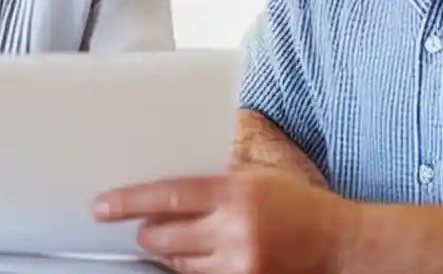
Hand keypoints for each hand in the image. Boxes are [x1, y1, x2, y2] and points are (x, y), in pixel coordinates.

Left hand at [94, 171, 355, 273]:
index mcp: (234, 192)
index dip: (128, 202)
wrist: (341, 244)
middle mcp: (236, 228)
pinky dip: (192, 269)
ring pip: (178, 263)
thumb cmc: (296, 204)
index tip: (101, 207)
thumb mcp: (254, 178)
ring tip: (177, 241)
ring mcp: (242, 262)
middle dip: (148, 233)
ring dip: (168, 254)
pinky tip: (201, 257)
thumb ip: (212, 182)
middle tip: (144, 227)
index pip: (167, 196)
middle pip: (164, 236)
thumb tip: (163, 188)